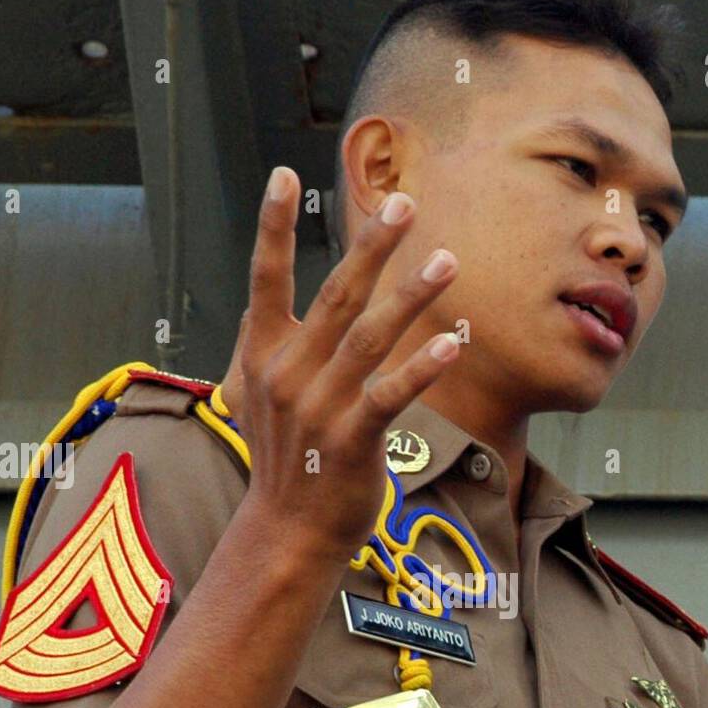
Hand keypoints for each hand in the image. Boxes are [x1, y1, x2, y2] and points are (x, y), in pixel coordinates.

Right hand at [233, 166, 460, 562]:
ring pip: (369, 338)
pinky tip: (451, 340)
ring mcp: (318, 408)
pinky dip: (421, 365)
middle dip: (371, 246)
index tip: (284, 175)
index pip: (263, 280)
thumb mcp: (256, 401)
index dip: (272, 228)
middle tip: (404, 202)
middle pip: (334, 296)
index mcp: (263, 357)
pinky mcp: (350, 440)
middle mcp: (287, 375)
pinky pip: (390, 393)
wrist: (287, 532)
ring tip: (447, 259)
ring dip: (411, 295)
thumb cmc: (285, 462)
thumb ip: (263, 351)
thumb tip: (260, 308)